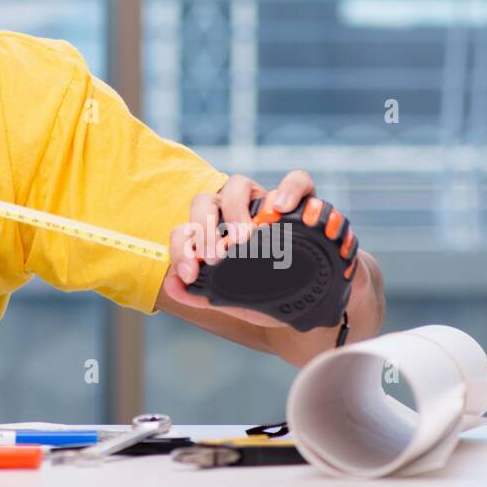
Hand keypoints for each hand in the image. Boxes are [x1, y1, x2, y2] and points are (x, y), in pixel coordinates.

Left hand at [161, 169, 316, 329]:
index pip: (186, 230)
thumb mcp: (234, 301)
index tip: (190, 275)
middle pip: (205, 201)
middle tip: (214, 258)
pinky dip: (290, 189)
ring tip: (242, 237)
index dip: (181, 248)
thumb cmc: (267, 297)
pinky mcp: (301, 202)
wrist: (314, 305)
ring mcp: (264, 205)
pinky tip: (282, 208)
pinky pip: (297, 181)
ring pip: (238, 185)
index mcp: (213, 234)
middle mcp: (233, 213)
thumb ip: (201, 294)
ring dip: (234, 208)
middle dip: (203, 227)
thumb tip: (172, 285)